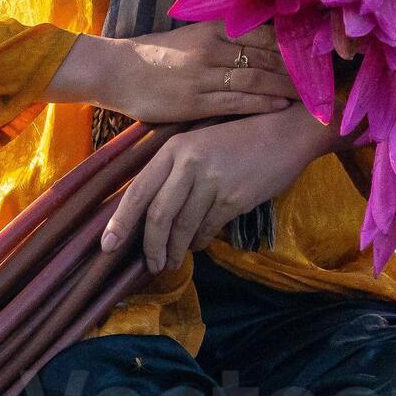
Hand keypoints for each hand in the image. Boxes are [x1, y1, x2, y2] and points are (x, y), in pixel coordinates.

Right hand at [48, 21, 296, 124]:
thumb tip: (260, 46)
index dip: (294, 46)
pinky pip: (236, 101)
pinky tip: (281, 106)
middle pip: (267, 56)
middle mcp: (212, 48)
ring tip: (311, 96)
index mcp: (213, 29)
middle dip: (298, 69)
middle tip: (325, 78)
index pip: (265, 35)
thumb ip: (222, 39)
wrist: (115, 70)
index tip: (318, 55)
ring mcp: (203, 75)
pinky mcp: (194, 101)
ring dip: (286, 87)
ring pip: (256, 78)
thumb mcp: (190, 37)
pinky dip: (262, 103)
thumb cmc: (154, 56)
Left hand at [100, 109, 337, 275]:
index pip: (138, 191)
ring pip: (182, 227)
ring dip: (174, 250)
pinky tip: (197, 245)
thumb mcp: (200, 143)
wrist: (287, 131)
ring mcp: (211, 182)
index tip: (107, 245)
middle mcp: (188, 164)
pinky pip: (208, 229)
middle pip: (157, 216)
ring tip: (170, 261)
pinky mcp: (233, 198)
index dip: (120, 222)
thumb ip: (175, 170)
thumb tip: (151, 209)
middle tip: (149, 264)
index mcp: (173, 148)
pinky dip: (199, 241)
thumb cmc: (241, 137)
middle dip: (149, 246)